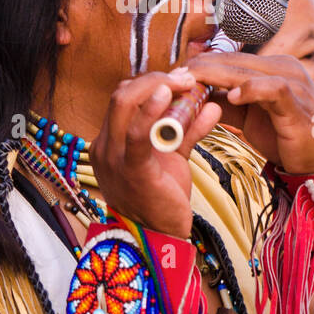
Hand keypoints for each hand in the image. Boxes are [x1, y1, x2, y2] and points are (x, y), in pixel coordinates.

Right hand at [90, 72, 222, 238]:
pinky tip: (167, 95)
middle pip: (121, 94)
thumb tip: (209, 105)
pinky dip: (152, 111)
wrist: (160, 237)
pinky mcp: (131, 170)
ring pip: (124, 103)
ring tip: (184, 82)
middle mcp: (105, 146)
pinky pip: (136, 133)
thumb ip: (187, 130)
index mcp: (110, 141)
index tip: (179, 78)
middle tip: (184, 77)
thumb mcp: (173, 156)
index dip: (151, 81)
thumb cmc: (162, 197)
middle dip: (155, 78)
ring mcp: (114, 157)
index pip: (124, 97)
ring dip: (156, 86)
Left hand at [186, 52, 313, 174]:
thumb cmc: (287, 138)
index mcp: (272, 67)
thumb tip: (194, 97)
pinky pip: (272, 89)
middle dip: (201, 68)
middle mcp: (283, 67)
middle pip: (233, 60)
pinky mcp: (298, 102)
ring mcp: (293, 82)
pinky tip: (233, 96)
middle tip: (173, 77)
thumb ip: (225, 105)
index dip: (200, 65)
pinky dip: (251, 90)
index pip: (229, 58)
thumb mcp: (249, 119)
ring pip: (247, 70)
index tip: (174, 75)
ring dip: (216, 75)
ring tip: (191, 81)